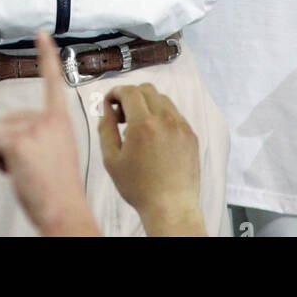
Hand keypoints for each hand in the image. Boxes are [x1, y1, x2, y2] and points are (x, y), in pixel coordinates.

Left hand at [0, 31, 99, 236]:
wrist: (65, 211)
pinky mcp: (19, 140)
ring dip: (1, 154)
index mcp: (60, 119)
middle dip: (9, 144)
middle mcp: (48, 118)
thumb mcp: (57, 153)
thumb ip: (42, 135)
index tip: (41, 32)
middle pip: (8, 119)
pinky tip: (13, 171)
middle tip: (30, 167)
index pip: (53, 79)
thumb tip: (19, 137)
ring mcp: (33, 127)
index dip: (46, 54)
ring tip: (25, 171)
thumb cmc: (60, 191)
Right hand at [98, 82, 206, 235]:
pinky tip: (155, 135)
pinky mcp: (191, 134)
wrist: (170, 206)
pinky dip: (162, 115)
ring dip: (147, 104)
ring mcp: (181, 126)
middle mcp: (165, 120)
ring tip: (138, 125)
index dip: (116, 92)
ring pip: (162, 99)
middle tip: (122, 114)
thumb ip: (106, 128)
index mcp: (143, 124)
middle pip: (146, 89)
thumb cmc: (139, 187)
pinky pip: (175, 113)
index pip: (129, 91)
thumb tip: (106, 108)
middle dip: (131, 95)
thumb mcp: (111, 160)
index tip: (110, 101)